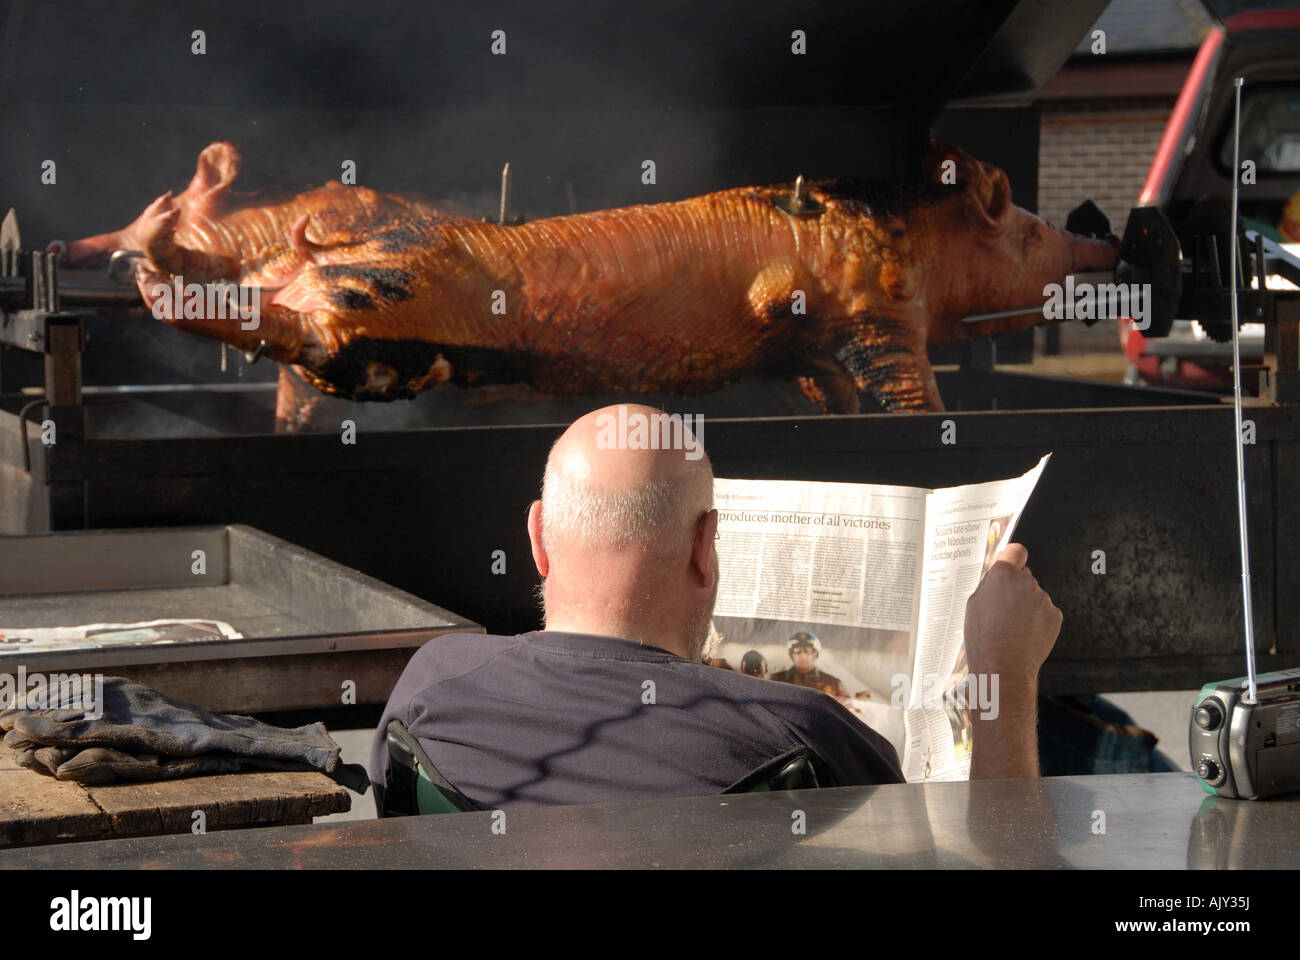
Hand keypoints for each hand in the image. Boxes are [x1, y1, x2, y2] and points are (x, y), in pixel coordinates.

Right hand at [964, 543, 1060, 694]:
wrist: (1004, 667)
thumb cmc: (984, 640)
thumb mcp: (973, 606)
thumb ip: (988, 586)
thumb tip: (996, 577)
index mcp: (1003, 575)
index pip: (1015, 551)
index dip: (1012, 558)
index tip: (1010, 564)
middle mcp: (1026, 582)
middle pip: (1024, 577)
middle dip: (1016, 589)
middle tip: (1003, 610)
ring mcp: (1043, 599)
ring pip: (1034, 596)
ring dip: (1026, 607)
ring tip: (1012, 627)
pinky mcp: (1055, 615)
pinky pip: (1045, 612)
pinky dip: (1037, 621)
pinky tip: (1024, 634)